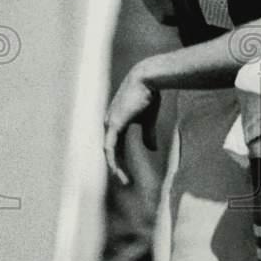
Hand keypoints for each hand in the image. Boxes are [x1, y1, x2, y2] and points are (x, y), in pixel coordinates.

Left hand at [103, 68, 160, 185]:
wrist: (148, 79)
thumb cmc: (149, 95)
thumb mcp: (148, 119)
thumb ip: (148, 134)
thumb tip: (152, 149)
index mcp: (116, 122)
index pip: (116, 145)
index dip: (121, 160)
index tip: (128, 173)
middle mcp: (110, 123)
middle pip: (111, 150)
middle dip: (118, 167)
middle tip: (125, 181)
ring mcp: (109, 124)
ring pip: (109, 152)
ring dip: (116, 167)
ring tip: (124, 180)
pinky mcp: (113, 124)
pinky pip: (110, 148)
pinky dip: (113, 160)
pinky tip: (117, 171)